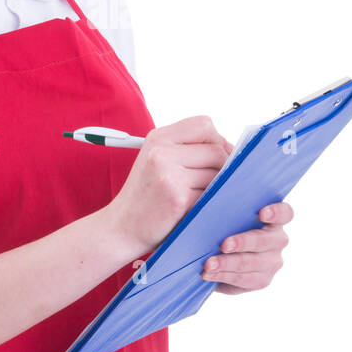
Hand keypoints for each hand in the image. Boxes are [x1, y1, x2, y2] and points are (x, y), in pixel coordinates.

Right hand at [109, 116, 234, 255]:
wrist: (121, 227)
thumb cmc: (145, 196)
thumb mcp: (157, 160)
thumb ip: (186, 148)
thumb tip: (230, 148)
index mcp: (157, 138)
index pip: (204, 124)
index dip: (218, 140)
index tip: (219, 157)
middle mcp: (161, 152)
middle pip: (216, 149)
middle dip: (224, 166)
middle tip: (217, 182)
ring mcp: (169, 174)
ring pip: (217, 173)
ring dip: (218, 186)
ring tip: (203, 196)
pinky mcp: (178, 198)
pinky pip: (211, 193)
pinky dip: (211, 201)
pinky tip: (198, 207)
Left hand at [201, 200, 292, 294]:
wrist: (213, 251)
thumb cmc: (220, 222)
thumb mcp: (223, 210)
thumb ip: (225, 201)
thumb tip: (211, 191)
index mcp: (273, 218)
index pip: (285, 213)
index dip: (276, 212)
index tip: (262, 213)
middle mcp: (277, 240)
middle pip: (267, 241)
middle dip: (243, 242)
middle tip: (223, 244)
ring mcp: (272, 261)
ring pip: (254, 263)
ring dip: (229, 264)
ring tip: (208, 264)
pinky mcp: (262, 279)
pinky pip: (245, 281)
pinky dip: (225, 277)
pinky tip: (208, 274)